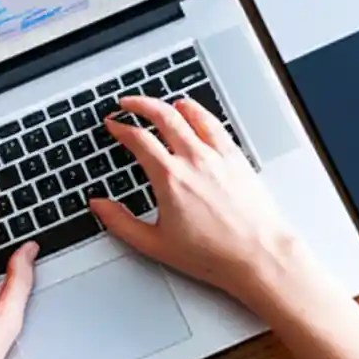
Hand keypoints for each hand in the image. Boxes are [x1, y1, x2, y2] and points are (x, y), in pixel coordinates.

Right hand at [88, 96, 307, 311]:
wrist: (258, 255)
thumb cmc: (213, 254)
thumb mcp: (155, 245)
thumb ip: (121, 222)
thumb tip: (100, 206)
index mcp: (169, 179)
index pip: (138, 139)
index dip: (121, 127)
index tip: (113, 124)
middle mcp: (193, 160)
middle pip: (162, 115)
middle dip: (140, 105)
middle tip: (128, 103)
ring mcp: (217, 155)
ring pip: (190, 114)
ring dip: (169, 105)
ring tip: (160, 104)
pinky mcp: (237, 157)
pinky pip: (215, 124)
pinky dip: (199, 112)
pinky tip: (195, 113)